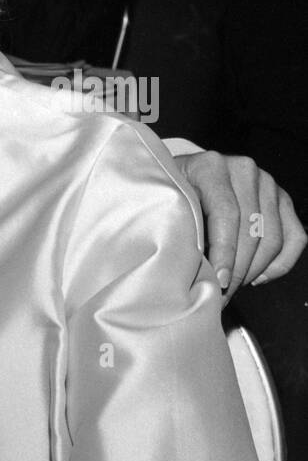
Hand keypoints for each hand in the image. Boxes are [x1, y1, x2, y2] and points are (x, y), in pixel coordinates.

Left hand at [175, 151, 306, 299]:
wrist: (182, 176)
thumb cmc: (170, 195)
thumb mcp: (165, 205)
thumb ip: (180, 229)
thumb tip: (195, 273)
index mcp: (211, 166)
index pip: (225, 214)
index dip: (224, 252)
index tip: (218, 281)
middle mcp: (244, 170)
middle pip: (251, 229)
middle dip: (237, 269)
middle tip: (220, 294)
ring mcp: (267, 183)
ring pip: (273, 238)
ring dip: (253, 271)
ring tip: (231, 288)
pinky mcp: (282, 200)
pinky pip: (295, 238)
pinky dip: (278, 265)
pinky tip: (255, 278)